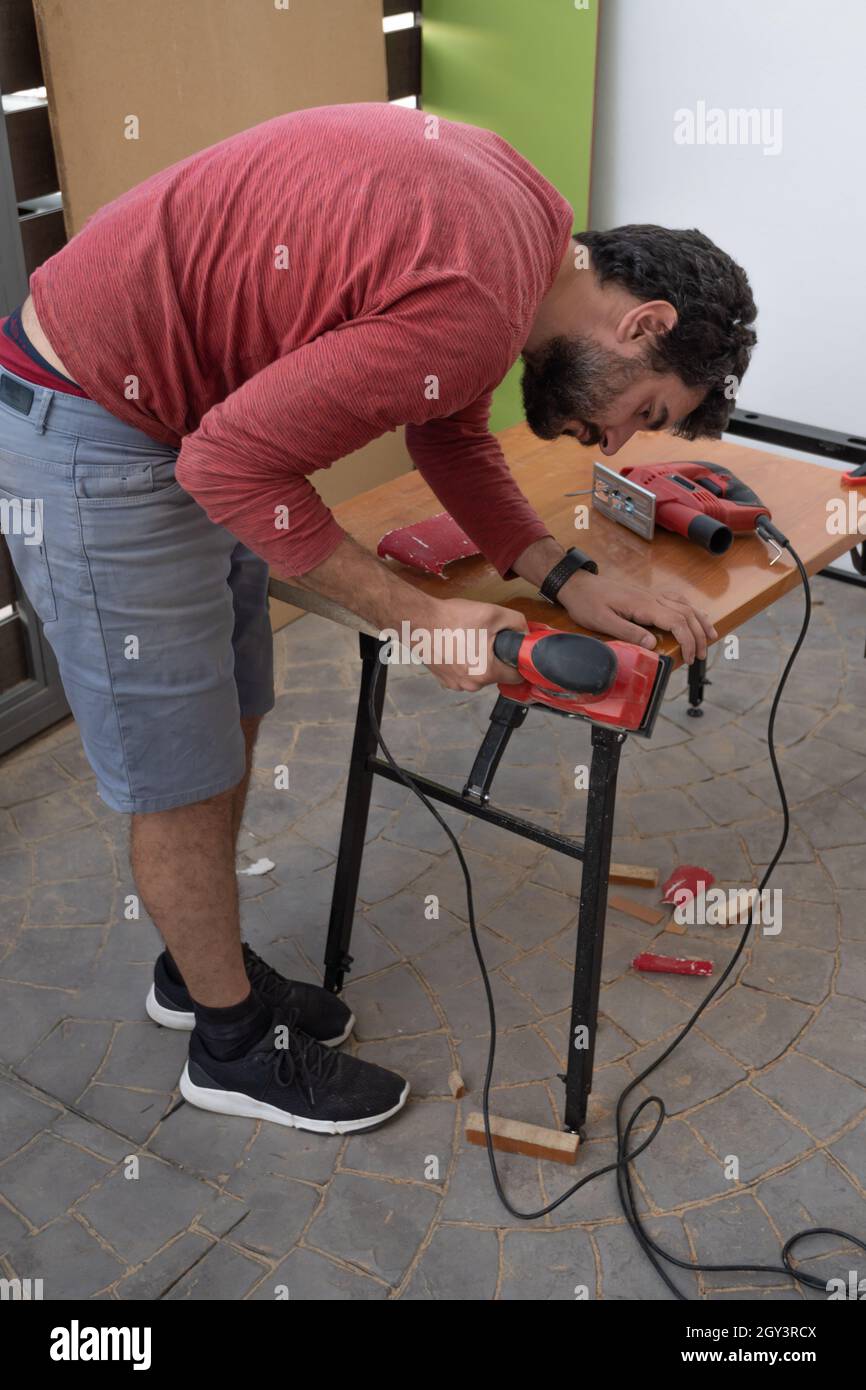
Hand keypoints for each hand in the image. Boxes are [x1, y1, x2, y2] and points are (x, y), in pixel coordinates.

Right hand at [413, 598, 528, 690]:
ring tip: (469, 640)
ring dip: (480, 661)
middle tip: (487, 638)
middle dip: (497, 658)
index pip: (517, 677)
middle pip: (497, 675)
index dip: (519, 662)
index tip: (514, 650)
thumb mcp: (493, 613)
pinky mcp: (444, 680)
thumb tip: (526, 634)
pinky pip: (463, 674)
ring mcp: (455, 685)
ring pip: (480, 675)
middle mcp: (471, 685)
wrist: (418, 621)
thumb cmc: (453, 619)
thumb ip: (518, 623)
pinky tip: (457, 646)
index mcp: (486, 673)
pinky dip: (464, 663)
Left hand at [557, 571, 716, 663]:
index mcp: (643, 605)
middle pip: (686, 614)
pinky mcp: (647, 595)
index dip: (687, 641)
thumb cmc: (587, 603)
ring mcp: (651, 594)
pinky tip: (694, 617)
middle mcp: (652, 597)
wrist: (577, 584)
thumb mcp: (602, 621)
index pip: (676, 622)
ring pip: (685, 605)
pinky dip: (690, 610)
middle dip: (698, 636)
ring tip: (710, 637)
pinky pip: (676, 600)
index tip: (689, 658)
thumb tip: (653, 644)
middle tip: (700, 656)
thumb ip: (628, 632)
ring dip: (699, 622)